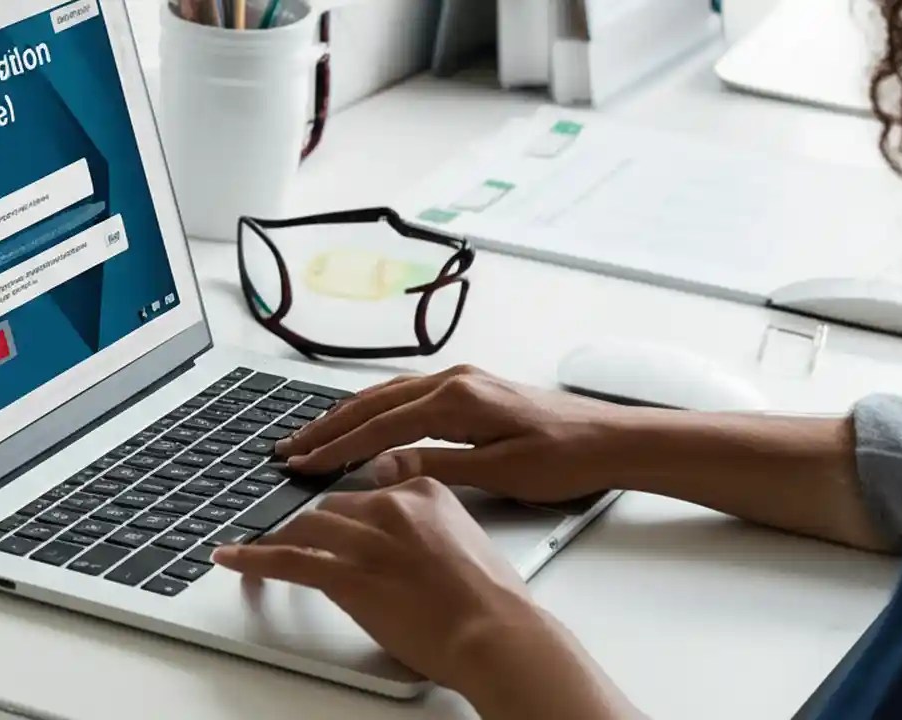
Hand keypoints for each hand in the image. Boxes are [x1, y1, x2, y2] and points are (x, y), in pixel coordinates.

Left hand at [210, 477, 542, 691]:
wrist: (495, 631)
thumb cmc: (492, 600)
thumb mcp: (469, 539)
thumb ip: (433, 526)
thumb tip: (413, 538)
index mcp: (425, 492)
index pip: (371, 488)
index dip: (351, 511)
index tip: (340, 520)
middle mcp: (391, 507)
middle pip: (334, 505)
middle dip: (316, 525)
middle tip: (303, 539)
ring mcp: (365, 540)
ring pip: (307, 526)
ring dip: (281, 536)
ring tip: (258, 545)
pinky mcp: (346, 576)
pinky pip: (287, 560)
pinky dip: (253, 558)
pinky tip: (232, 557)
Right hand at [278, 365, 639, 502]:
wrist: (612, 437)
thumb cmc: (565, 458)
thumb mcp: (499, 473)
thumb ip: (436, 467)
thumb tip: (381, 467)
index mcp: (458, 400)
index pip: (380, 427)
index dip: (336, 449)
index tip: (302, 466)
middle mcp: (455, 380)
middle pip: (374, 403)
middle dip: (328, 427)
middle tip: (288, 449)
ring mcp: (464, 380)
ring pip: (388, 395)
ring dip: (347, 416)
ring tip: (312, 436)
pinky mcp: (473, 388)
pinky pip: (408, 395)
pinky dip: (376, 409)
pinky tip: (363, 421)